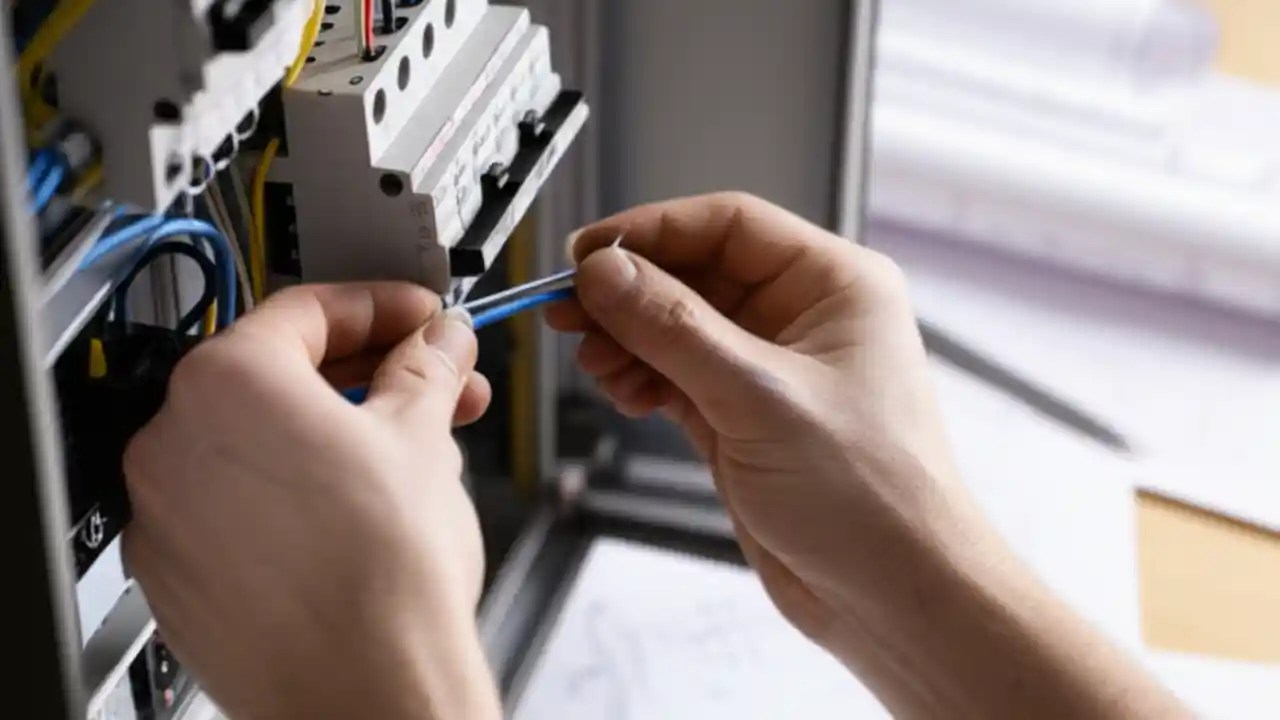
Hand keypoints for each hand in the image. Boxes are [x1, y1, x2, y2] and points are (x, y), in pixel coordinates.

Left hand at [124, 283, 500, 719]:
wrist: (367, 694)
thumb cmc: (382, 579)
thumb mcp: (423, 437)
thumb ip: (427, 368)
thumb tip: (437, 343)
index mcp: (226, 384)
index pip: (306, 311)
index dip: (380, 307)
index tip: (419, 318)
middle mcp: (174, 442)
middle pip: (281, 376)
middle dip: (370, 374)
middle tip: (432, 381)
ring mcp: (167, 514)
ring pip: (261, 444)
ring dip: (338, 433)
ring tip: (414, 450)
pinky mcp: (178, 575)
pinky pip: (239, 505)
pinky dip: (295, 492)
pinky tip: (362, 509)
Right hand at [548, 192, 968, 647]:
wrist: (896, 596)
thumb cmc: (872, 496)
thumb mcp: (758, 396)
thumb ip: (673, 328)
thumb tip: (607, 274)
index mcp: (835, 285)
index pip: (728, 225)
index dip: (652, 232)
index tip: (589, 254)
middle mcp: (804, 319)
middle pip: (695, 274)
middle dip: (629, 291)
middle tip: (571, 310)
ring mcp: (771, 371)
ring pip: (679, 327)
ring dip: (629, 339)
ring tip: (596, 362)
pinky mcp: (745, 419)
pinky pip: (678, 376)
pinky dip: (643, 379)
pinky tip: (622, 392)